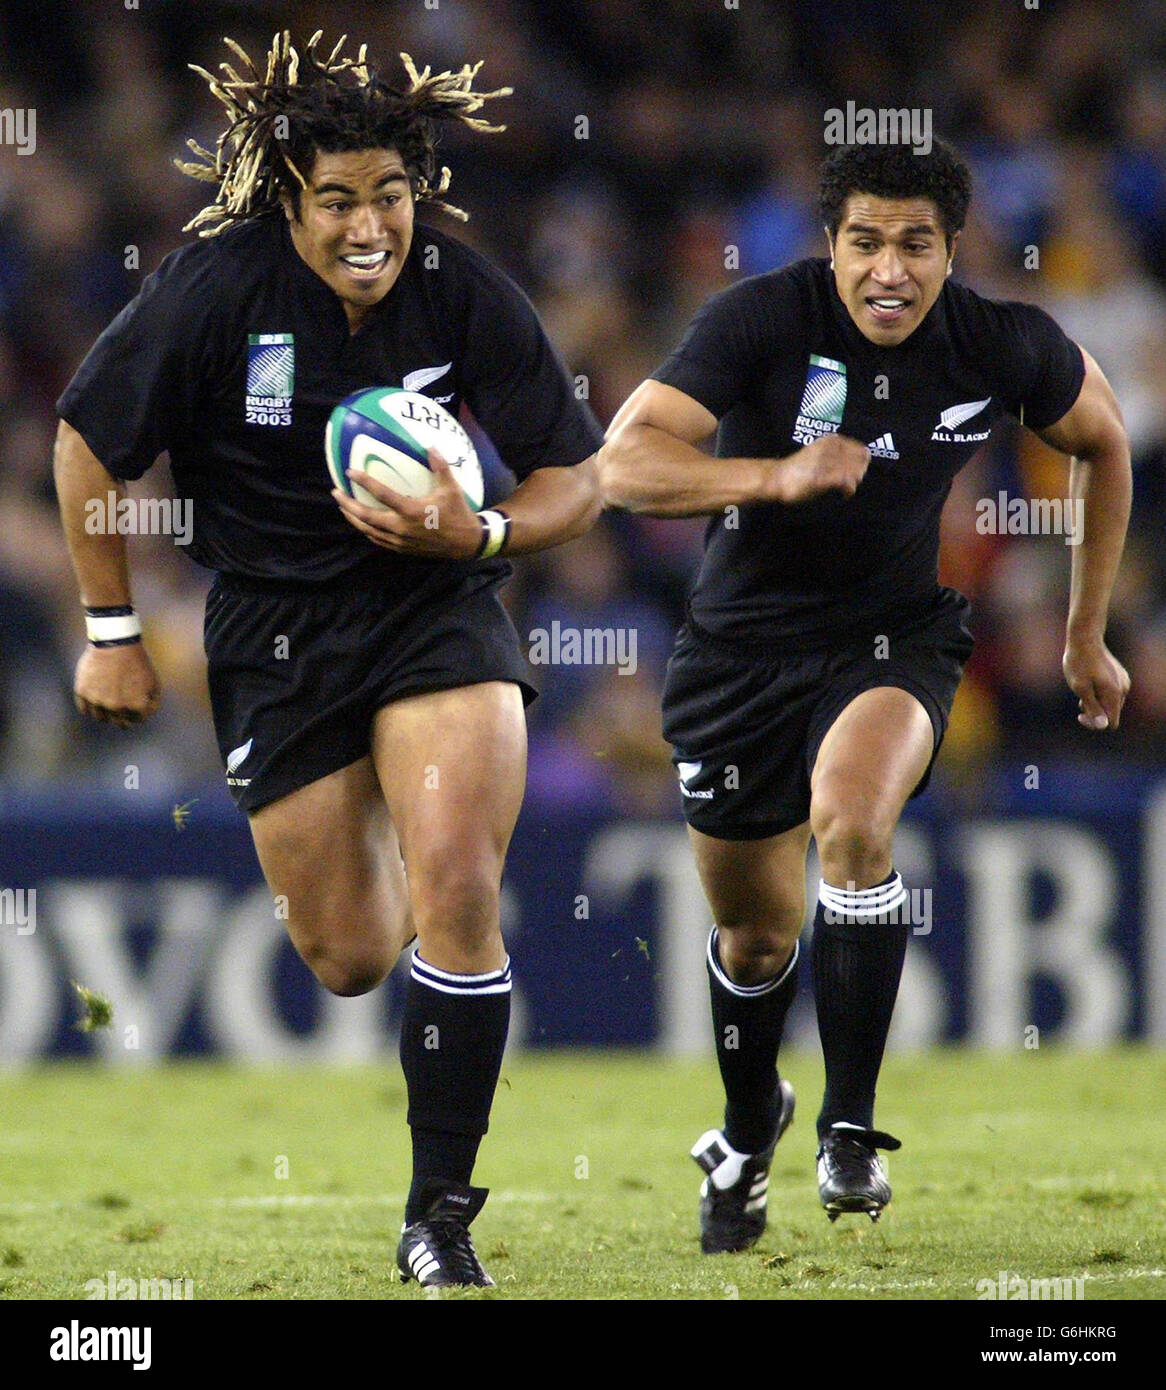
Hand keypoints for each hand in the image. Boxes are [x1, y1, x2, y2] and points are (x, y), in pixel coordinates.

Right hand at [74, 642, 160, 727]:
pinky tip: (95, 700)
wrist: (115, 642)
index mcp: (137, 705)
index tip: (135, 707)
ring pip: (101, 718)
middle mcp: (117, 706)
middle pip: (119, 722)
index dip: (138, 714)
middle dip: (123, 718)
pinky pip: (84, 709)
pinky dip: (89, 707)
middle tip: (122, 712)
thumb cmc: (137, 661)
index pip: (138, 720)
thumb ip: (152, 702)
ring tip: (108, 704)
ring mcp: (98, 700)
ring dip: (106, 714)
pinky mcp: (83, 692)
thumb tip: (145, 716)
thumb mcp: (153, 681)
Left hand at [332, 448, 480, 557]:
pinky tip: (362, 524)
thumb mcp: (451, 488)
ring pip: (368, 531)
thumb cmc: (458, 514)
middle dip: (347, 505)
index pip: (381, 494)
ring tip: (343, 507)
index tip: (350, 472)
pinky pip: (378, 540)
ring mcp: (400, 541)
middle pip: (365, 517)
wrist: (466, 544)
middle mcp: (401, 528)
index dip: (364, 482)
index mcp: (411, 511)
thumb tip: (430, 445)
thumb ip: (440, 466)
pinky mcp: (402, 549)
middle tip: (335, 493)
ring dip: (353, 519)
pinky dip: (367, 531)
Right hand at [762, 434, 870, 504]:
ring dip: (854, 482)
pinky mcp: (823, 477)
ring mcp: (827, 462)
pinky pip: (846, 482)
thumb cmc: (798, 469)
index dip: (861, 462)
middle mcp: (831, 447)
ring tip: (845, 489)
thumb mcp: (819, 454)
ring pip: (856, 472)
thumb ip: (836, 455)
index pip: (861, 449)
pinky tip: (844, 494)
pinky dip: (849, 490)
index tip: (855, 472)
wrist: (776, 478)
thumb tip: (857, 463)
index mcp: (831, 440)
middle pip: (861, 461)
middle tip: (849, 482)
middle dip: (859, 473)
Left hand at [1062, 634, 1129, 729]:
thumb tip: (1103, 726)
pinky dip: (1099, 693)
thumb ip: (1093, 708)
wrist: (1085, 639)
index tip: (1080, 714)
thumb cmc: (1079, 663)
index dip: (1095, 723)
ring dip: (1096, 701)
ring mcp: (1123, 682)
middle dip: (1094, 711)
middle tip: (1079, 699)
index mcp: (1114, 694)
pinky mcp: (1119, 676)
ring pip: (1109, 703)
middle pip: (1110, 713)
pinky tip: (1090, 682)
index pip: (1111, 723)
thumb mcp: (1080, 688)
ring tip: (1083, 689)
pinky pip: (1110, 693)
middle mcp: (1123, 689)